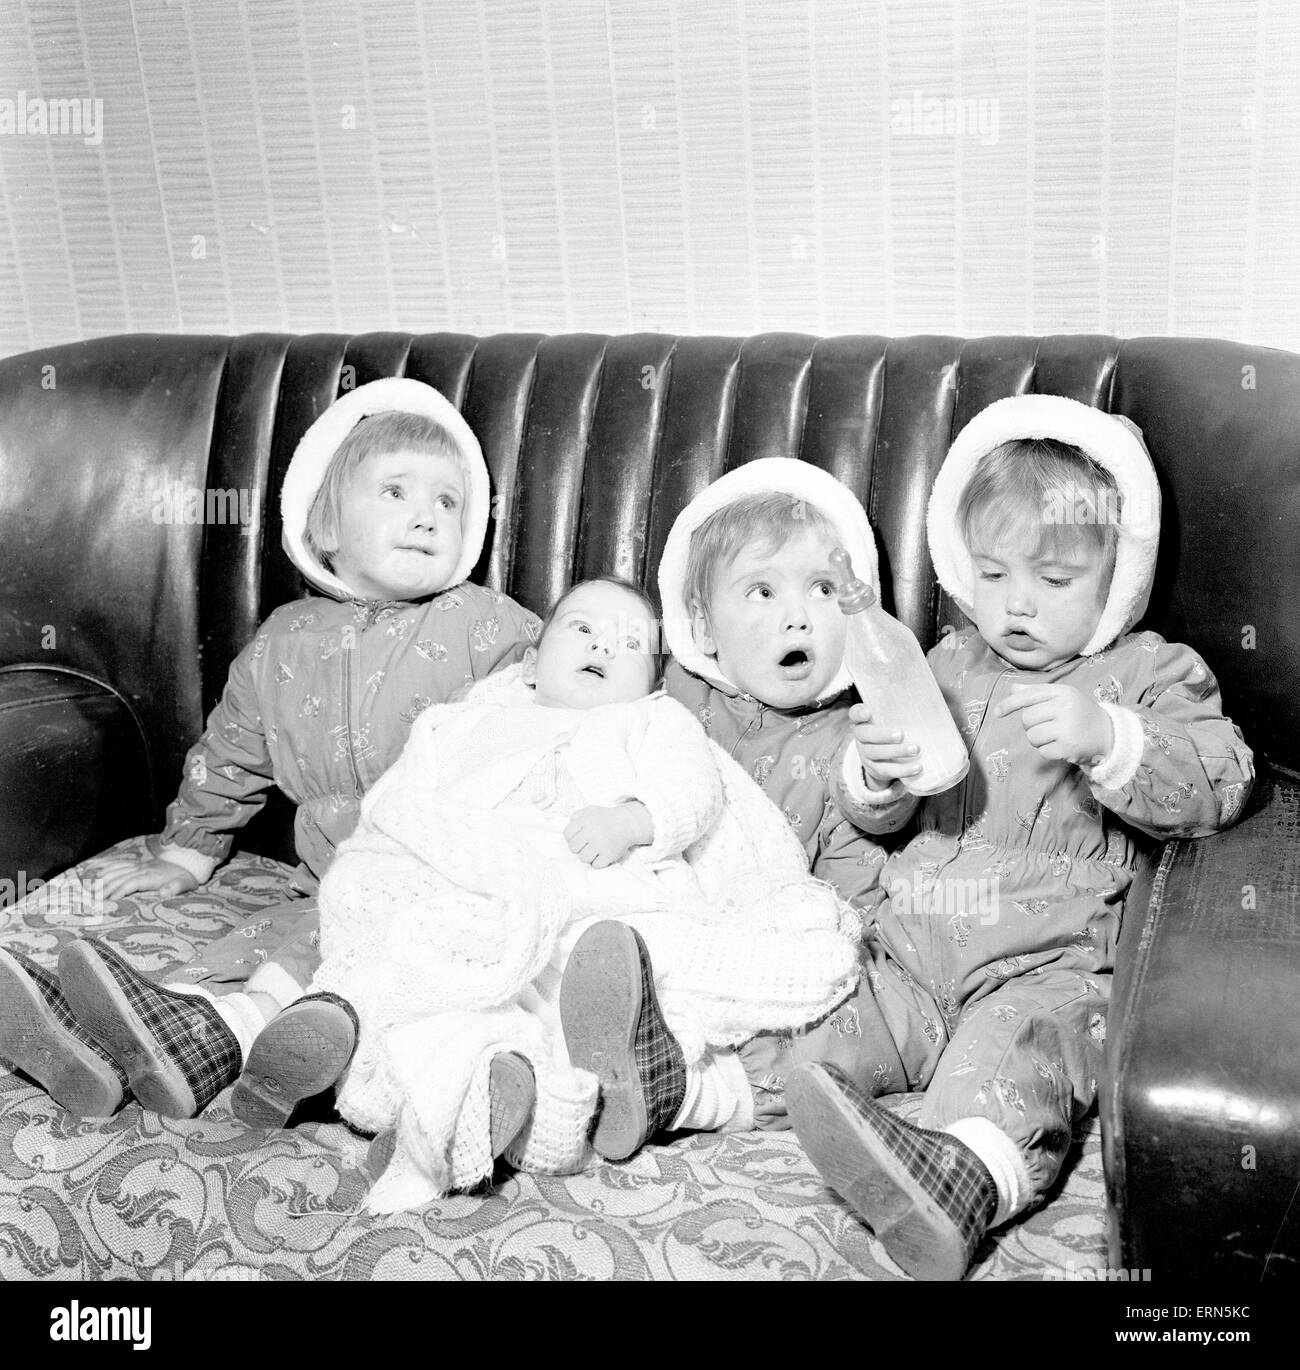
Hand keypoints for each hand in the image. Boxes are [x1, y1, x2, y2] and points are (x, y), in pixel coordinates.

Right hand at [99, 857, 199, 900]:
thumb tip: (164, 893)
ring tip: (86, 889)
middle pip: (117, 878)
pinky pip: (117, 862)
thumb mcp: (185, 883)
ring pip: (114, 870)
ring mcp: (137, 865)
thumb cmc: (184, 876)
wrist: (187, 861)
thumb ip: (175, 888)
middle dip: (103, 889)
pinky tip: (90, 865)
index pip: (130, 884)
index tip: (107, 902)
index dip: (118, 892)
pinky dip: (103, 863)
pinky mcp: (135, 863)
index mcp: (151, 876)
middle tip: (89, 900)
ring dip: (100, 878)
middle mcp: (141, 869)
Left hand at [564, 802, 653, 868]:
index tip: (578, 837)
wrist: (627, 823)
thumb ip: (576, 817)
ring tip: (594, 850)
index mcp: (586, 820)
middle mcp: (592, 831)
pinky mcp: (609, 855)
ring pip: (583, 858)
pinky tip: (601, 855)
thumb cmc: (605, 818)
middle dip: (578, 847)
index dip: (571, 838)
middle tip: (586, 844)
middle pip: (573, 848)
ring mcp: (601, 844)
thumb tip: (567, 831)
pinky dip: (598, 862)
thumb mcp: (589, 811)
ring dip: (587, 856)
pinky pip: (596, 865)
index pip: (567, 834)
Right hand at [849, 702, 921, 789]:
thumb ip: (898, 711)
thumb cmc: (888, 731)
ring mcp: (866, 755)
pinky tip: (917, 767)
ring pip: (877, 754)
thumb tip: (929, 700)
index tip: (868, 712)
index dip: (859, 713)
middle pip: (866, 736)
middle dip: (883, 735)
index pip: (855, 714)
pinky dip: (902, 770)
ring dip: (897, 752)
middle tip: (901, 734)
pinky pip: (887, 771)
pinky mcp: (875, 770)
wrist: (877, 760)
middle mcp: (861, 738)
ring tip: (915, 749)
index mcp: (862, 722)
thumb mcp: (887, 720)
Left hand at [994, 684, 1112, 765]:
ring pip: (1032, 736)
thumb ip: (1036, 693)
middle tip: (1046, 725)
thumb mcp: (1062, 697)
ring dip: (1037, 739)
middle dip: (1030, 725)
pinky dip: (1047, 750)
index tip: (997, 713)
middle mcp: (1065, 707)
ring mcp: (1067, 728)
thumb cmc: (1079, 712)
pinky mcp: (1068, 747)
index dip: (1009, 705)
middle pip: (1027, 718)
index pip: (1028, 696)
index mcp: (1062, 691)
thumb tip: (1012, 689)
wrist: (1109, 733)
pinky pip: (1042, 751)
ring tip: (1054, 735)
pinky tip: (1061, 745)